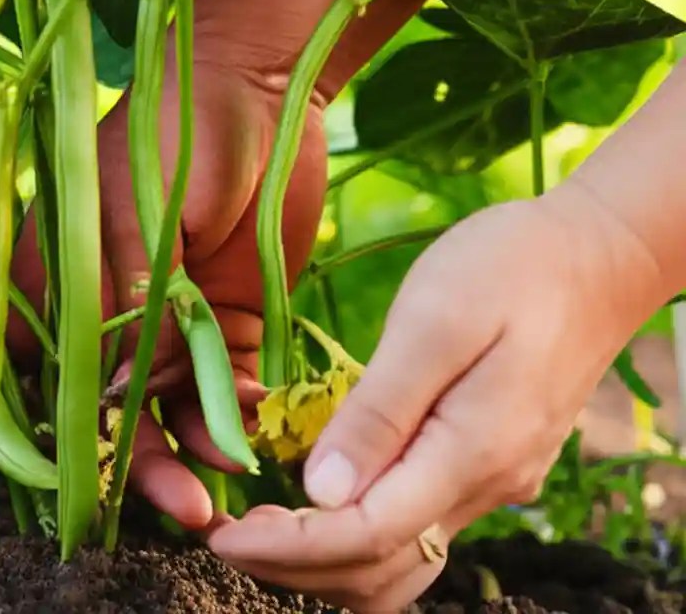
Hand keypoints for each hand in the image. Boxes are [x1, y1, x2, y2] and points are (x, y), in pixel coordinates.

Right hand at [0, 59, 329, 529]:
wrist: (264, 89)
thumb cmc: (174, 135)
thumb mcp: (132, 220)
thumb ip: (124, 313)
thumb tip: (117, 406)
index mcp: (47, 279)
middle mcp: (96, 314)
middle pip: (84, 414)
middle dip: (112, 473)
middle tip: (157, 514)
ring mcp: (159, 325)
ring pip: (154, 419)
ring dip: (177, 463)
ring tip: (210, 502)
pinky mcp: (221, 325)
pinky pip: (214, 395)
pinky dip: (227, 421)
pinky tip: (247, 428)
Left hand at [207, 187, 663, 611]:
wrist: (597, 256)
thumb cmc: (512, 267)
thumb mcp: (435, 318)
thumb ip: (379, 410)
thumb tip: (321, 490)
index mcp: (471, 452)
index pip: (367, 537)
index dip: (288, 547)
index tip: (226, 536)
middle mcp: (484, 486)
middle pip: (379, 568)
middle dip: (295, 565)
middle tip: (228, 533)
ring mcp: (490, 482)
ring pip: (400, 563)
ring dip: (324, 562)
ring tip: (261, 526)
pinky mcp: (485, 466)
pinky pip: (415, 530)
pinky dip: (357, 537)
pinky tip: (316, 502)